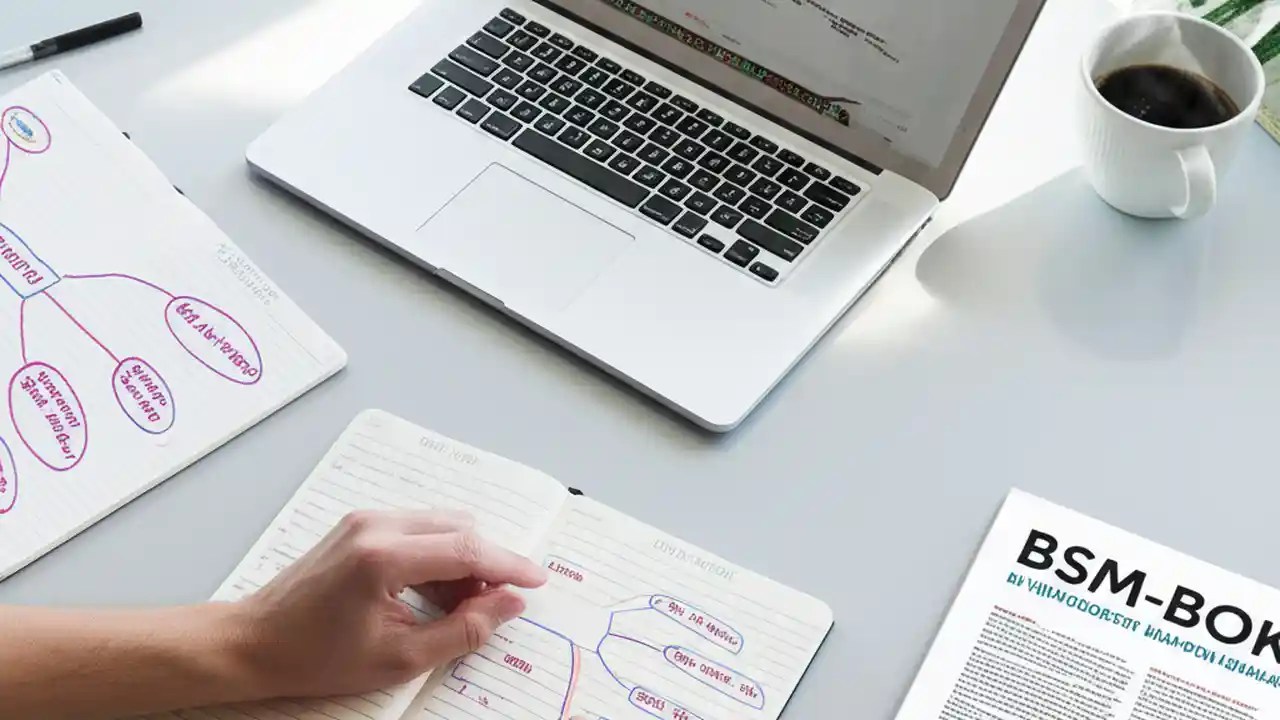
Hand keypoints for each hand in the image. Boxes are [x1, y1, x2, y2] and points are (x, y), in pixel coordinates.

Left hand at [234, 509, 546, 699]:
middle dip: (486, 564)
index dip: (509, 565)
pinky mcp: (360, 524)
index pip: (466, 548)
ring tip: (459, 606)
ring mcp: (365, 520)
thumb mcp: (399, 658)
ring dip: (463, 559)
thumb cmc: (315, 657)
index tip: (536, 582)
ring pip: (442, 525)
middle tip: (491, 607)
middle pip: (459, 528)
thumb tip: (509, 605)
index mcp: (382, 557)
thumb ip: (463, 629)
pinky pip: (419, 528)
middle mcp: (376, 525)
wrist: (253, 641)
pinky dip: (438, 555)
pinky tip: (433, 593)